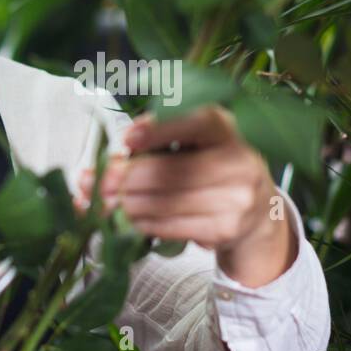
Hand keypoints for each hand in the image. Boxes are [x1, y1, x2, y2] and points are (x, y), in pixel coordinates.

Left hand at [75, 106, 296, 287]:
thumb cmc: (214, 168)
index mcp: (227, 128)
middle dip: (123, 178)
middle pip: (169, 171)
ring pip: (164, 202)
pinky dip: (140, 224)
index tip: (127, 138)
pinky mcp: (226, 228)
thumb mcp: (196, 143)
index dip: (160, 130)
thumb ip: (158, 142)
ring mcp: (236, 198)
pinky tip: (123, 220)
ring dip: (124, 205)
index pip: (195, 122)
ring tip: (99, 204)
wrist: (259, 211)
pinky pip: (170, 226)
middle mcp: (238, 160)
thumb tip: (107, 162)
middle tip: (91, 182)